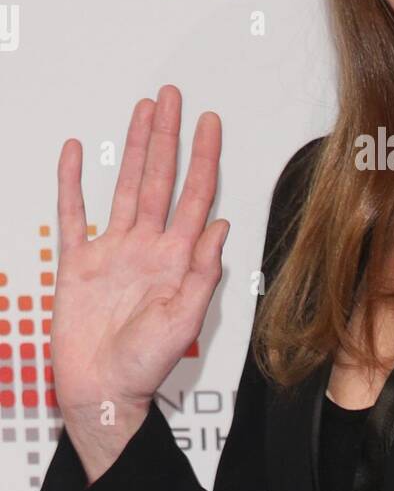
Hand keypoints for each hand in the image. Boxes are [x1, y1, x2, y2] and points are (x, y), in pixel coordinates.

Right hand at [51, 85, 229, 463]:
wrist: (101, 392)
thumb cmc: (144, 365)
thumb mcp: (184, 320)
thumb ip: (202, 273)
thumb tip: (222, 227)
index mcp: (176, 258)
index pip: (195, 196)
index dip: (203, 158)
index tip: (210, 123)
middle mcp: (147, 247)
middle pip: (160, 178)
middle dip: (168, 137)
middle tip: (173, 98)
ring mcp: (112, 250)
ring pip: (124, 185)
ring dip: (133, 148)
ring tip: (141, 112)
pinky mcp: (78, 262)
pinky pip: (74, 214)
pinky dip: (74, 182)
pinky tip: (78, 152)